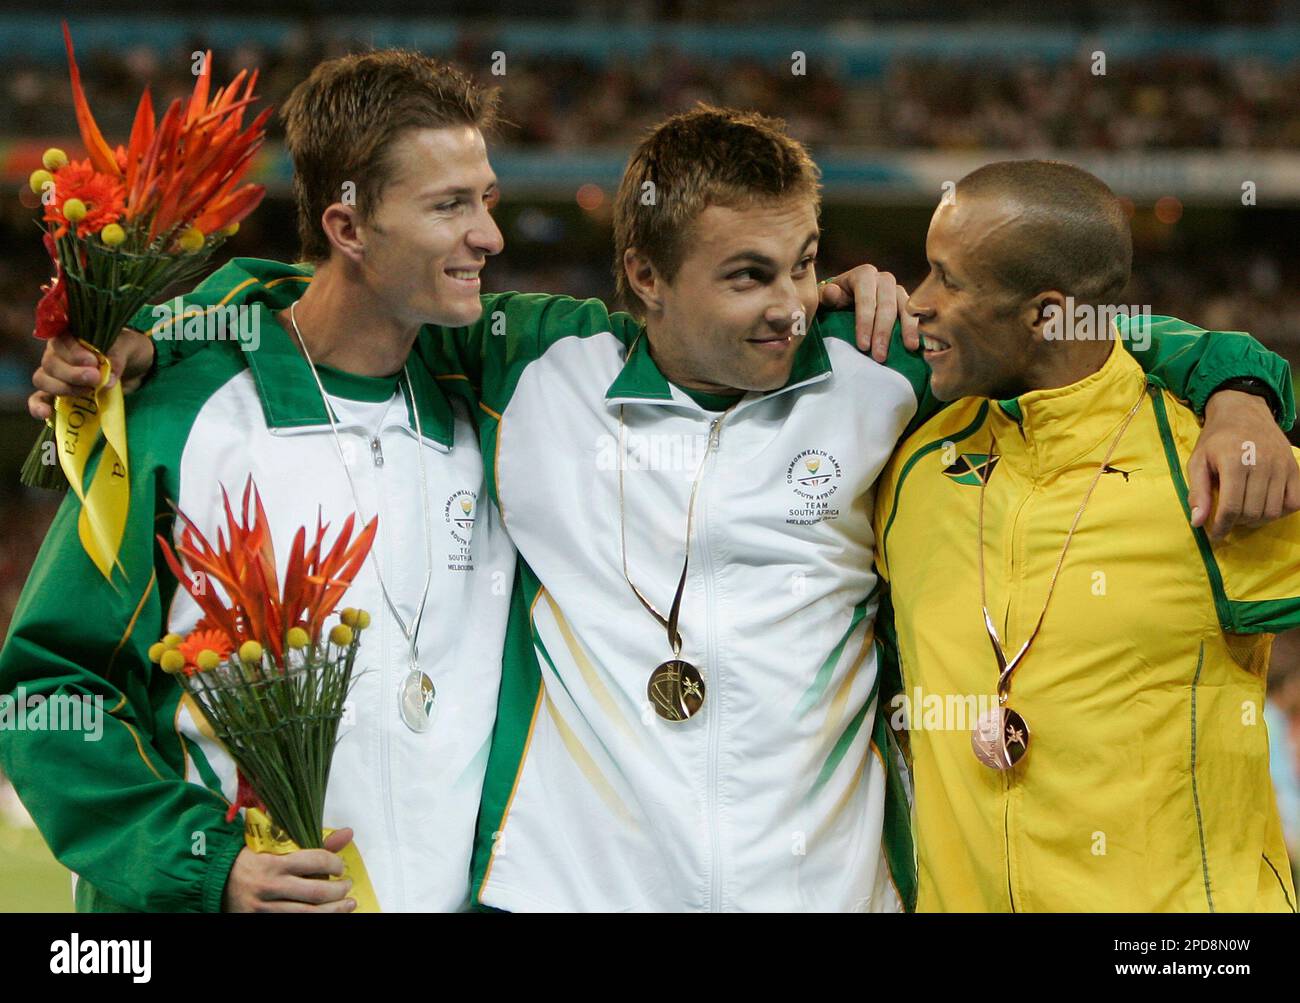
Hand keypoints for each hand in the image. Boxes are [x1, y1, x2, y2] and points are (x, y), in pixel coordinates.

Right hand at [27, 328, 154, 421]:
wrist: (135, 369)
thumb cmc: (127, 350)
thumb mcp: (128, 347)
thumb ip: (117, 358)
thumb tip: (107, 380)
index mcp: (70, 335)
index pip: (61, 342)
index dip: (74, 354)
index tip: (93, 362)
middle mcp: (58, 353)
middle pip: (50, 363)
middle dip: (72, 374)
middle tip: (95, 379)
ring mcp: (56, 375)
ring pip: (43, 380)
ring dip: (62, 388)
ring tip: (87, 392)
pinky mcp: (59, 394)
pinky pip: (39, 400)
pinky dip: (39, 406)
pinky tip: (46, 413)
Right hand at [221, 826, 357, 912]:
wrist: (216, 879)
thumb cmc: (252, 858)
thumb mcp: (277, 844)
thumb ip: (313, 842)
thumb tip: (348, 833)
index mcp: (274, 861)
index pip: (315, 860)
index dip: (335, 863)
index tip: (341, 867)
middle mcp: (270, 885)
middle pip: (316, 892)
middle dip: (339, 891)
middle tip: (347, 886)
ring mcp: (265, 907)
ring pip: (308, 913)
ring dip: (334, 910)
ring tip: (348, 904)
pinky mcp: (261, 920)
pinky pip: (293, 922)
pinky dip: (316, 919)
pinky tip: (328, 914)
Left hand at [817, 264, 919, 361]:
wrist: (844, 302)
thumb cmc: (832, 301)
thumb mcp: (824, 298)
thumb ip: (826, 296)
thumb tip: (833, 292)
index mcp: (863, 275)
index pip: (865, 298)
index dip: (865, 322)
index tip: (863, 345)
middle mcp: (883, 279)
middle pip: (887, 304)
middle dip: (883, 331)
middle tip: (879, 356)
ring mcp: (897, 290)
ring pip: (905, 306)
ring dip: (907, 328)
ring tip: (909, 348)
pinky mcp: (907, 302)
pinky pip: (915, 313)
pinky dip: (917, 327)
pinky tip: (918, 342)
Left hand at [1188, 390, 1299, 538]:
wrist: (1244, 412)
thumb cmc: (1216, 439)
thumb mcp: (1197, 461)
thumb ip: (1197, 492)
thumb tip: (1197, 522)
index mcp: (1234, 461)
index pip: (1230, 508)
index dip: (1221, 527)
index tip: (1215, 535)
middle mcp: (1262, 463)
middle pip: (1252, 512)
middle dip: (1237, 523)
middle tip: (1227, 520)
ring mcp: (1282, 466)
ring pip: (1273, 511)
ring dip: (1257, 520)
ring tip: (1243, 514)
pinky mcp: (1295, 468)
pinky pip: (1294, 502)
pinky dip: (1280, 511)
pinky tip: (1264, 505)